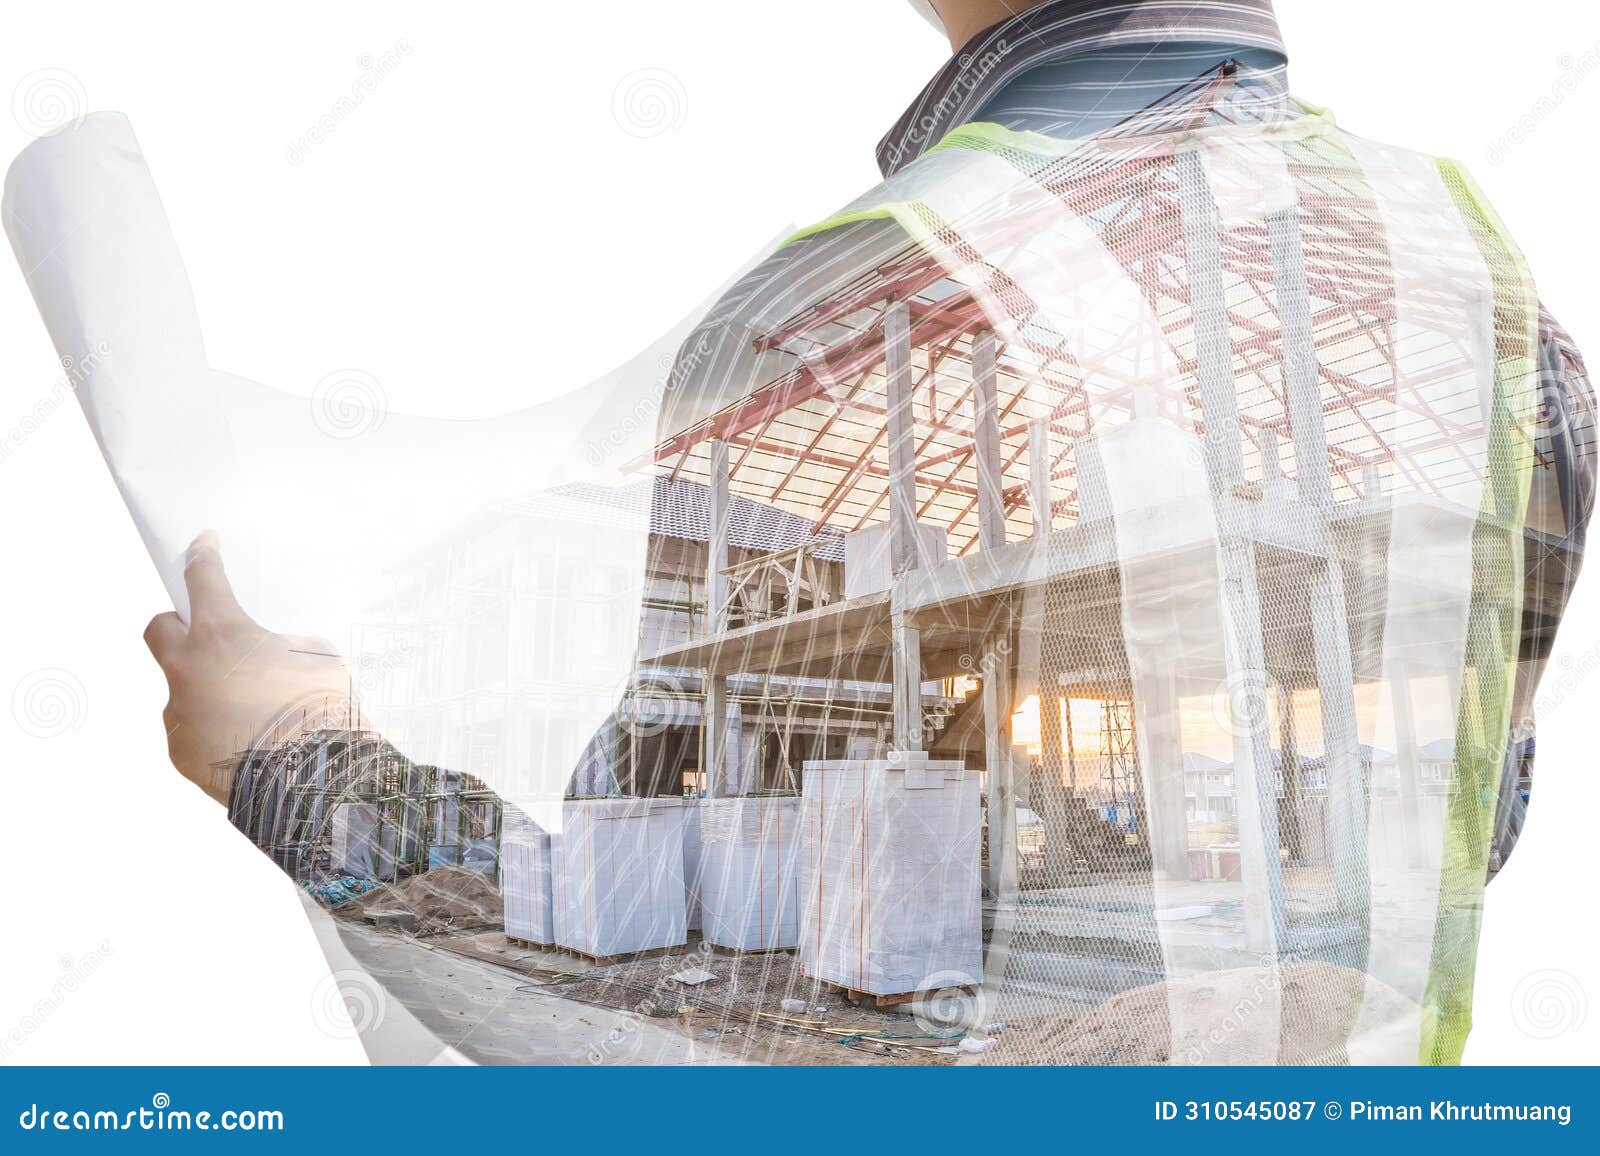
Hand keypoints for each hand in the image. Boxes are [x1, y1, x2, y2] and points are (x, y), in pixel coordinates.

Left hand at [144, 531, 353, 804]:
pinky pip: (192, 728)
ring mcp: (178, 711)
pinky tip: (246, 742)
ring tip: (252, 712)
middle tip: (205, 634)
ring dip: (207, 690)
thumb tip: (266, 656)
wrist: (309, 780)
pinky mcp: (179, 749)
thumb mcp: (316, 657)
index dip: (202, 557)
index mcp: (222, 634)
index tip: (202, 545)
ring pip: (182, 687)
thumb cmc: (321, 711)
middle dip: (177, 625)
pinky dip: (214, 729)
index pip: (202, 579)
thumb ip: (278, 646)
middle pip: (158, 629)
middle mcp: (188, 668)